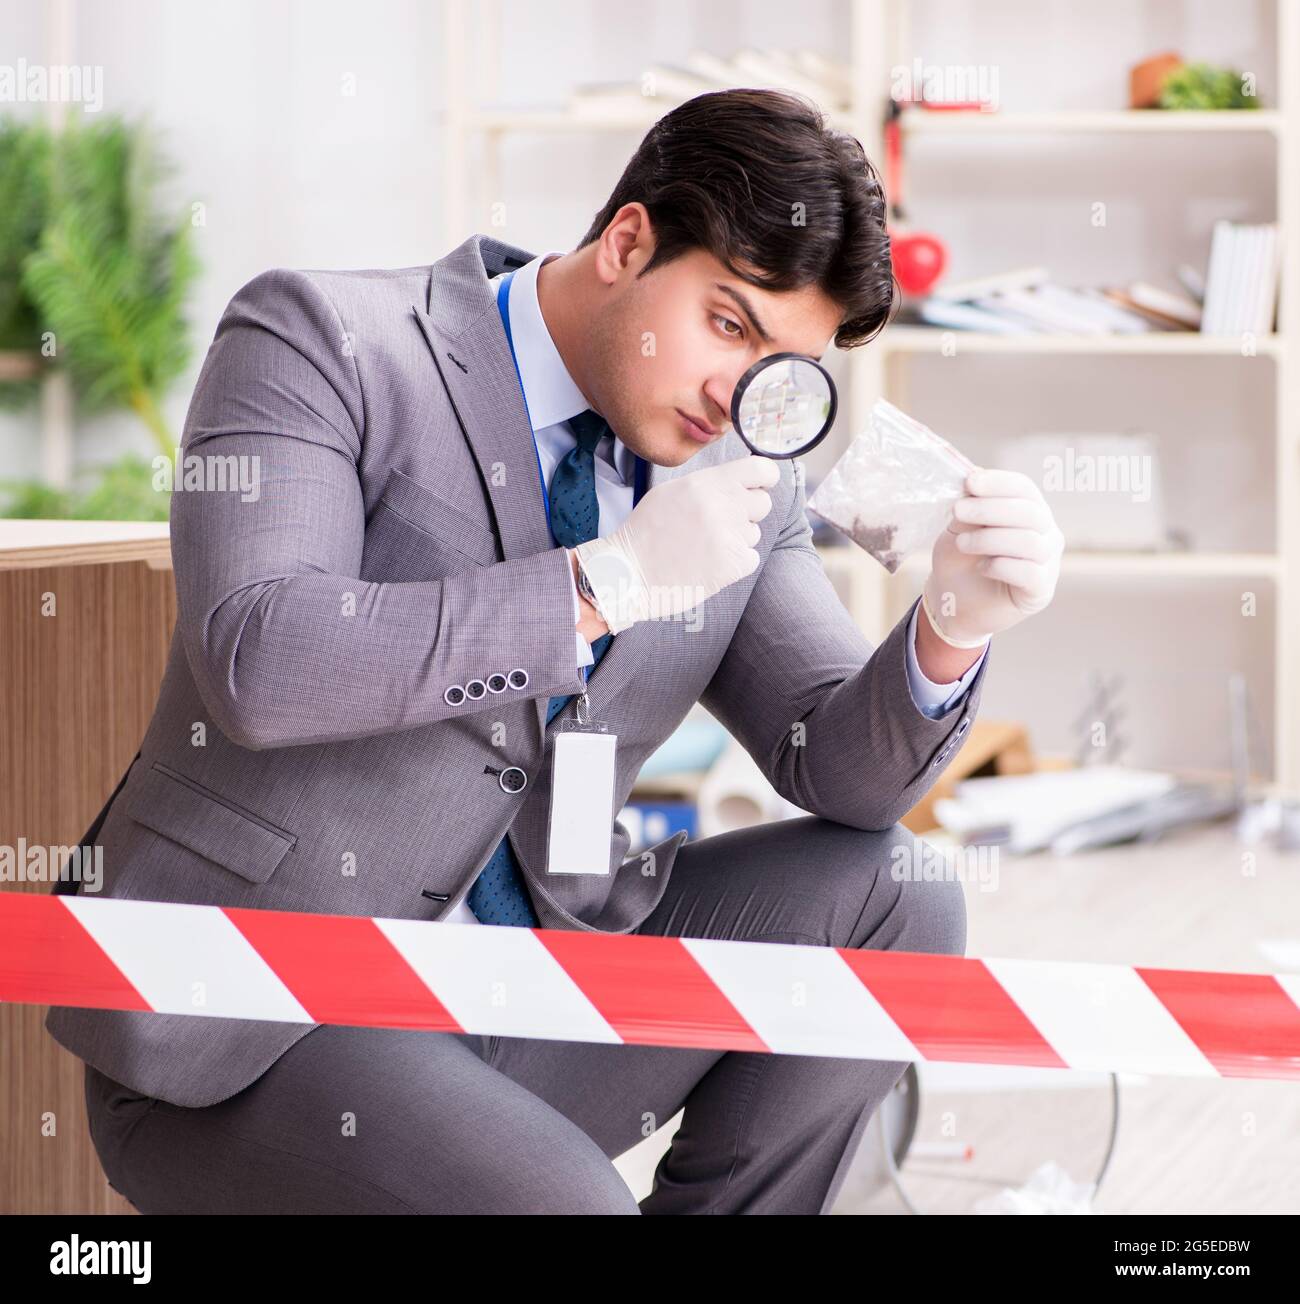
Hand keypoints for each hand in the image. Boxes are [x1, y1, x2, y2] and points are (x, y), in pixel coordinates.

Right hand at [573, 454, 778, 632]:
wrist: (631, 573)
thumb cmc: (648, 532)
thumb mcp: (673, 491)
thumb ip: (710, 483)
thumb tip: (742, 482)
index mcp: (707, 483)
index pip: (762, 470)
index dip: (766, 478)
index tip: (760, 486)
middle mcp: (722, 506)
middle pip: (763, 503)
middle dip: (746, 512)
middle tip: (719, 523)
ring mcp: (729, 536)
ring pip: (754, 532)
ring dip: (736, 539)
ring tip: (704, 546)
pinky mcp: (733, 565)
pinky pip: (751, 557)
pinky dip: (734, 562)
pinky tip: (709, 562)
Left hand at [922, 467, 1063, 646]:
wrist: (955, 603)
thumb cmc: (961, 560)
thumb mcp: (958, 529)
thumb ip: (968, 508)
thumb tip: (972, 479)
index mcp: (1029, 510)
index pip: (1024, 488)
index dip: (998, 482)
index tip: (970, 482)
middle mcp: (1046, 533)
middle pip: (1030, 512)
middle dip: (989, 508)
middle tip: (958, 511)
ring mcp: (1048, 562)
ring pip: (1029, 542)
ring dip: (990, 539)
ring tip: (963, 544)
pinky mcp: (1041, 590)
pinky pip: (1030, 572)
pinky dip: (1001, 566)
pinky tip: (982, 568)